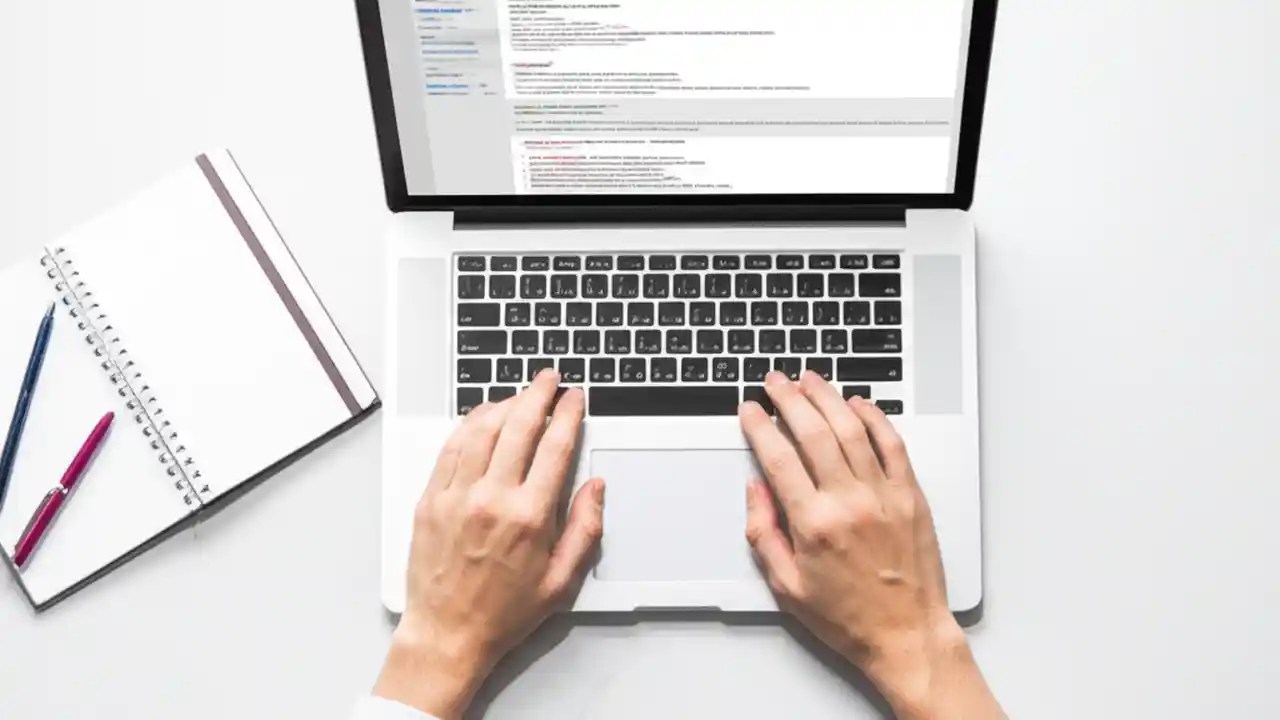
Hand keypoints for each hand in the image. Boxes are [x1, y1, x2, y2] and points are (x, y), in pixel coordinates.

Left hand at [375, 371, 603, 719]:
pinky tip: (481, 417)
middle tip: (549, 379)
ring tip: (519, 394)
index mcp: (529, 517)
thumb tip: (595, 487)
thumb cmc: (504, 613)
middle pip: (519, 425)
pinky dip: (468, 425)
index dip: (569, 414)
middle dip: (538, 394)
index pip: (555, 446)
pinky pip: (450, 448)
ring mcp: (456, 496)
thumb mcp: (563, 581)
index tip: (575, 399)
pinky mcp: (430, 500)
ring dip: (504, 403)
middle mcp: (492, 499)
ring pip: (482, 429)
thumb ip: (586, 529)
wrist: (448, 634)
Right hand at [740, 372, 1002, 719]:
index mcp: (814, 525)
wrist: (907, 635)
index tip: (749, 411)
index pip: (778, 458)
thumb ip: (763, 534)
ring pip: (852, 428)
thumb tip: (756, 490)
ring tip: (810, 380)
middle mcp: (849, 503)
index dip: (759, 427)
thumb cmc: (849, 618)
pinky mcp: (910, 496)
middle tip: (774, 382)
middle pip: (813, 432)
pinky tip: (857, 404)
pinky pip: (892, 444)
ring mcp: (883, 495)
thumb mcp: (786, 586)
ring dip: (827, 397)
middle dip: (788, 399)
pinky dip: (874, 418)